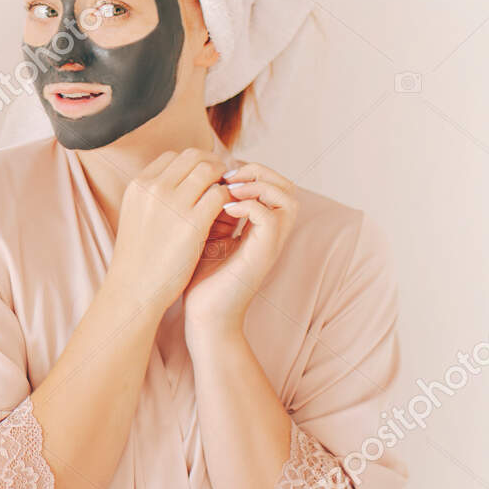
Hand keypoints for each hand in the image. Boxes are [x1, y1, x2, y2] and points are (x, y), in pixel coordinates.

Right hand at [103, 149, 231, 316]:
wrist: (135, 289)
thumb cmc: (138, 258)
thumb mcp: (136, 215)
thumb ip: (154, 195)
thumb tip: (179, 182)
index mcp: (139, 185)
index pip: (173, 156)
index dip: (193, 164)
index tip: (203, 179)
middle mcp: (154, 188)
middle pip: (193, 157)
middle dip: (212, 165)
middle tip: (222, 181)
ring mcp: (173, 203)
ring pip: (209, 170)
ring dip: (223, 180)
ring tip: (228, 196)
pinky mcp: (193, 222)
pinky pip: (220, 194)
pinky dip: (228, 198)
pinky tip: (229, 212)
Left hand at [184, 162, 298, 335]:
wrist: (204, 316)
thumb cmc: (201, 278)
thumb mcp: (206, 234)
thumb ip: (213, 209)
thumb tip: (206, 179)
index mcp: (259, 227)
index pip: (272, 184)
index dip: (250, 171)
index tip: (221, 174)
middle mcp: (271, 233)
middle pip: (287, 186)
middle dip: (259, 172)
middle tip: (229, 177)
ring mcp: (270, 244)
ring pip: (287, 198)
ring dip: (258, 186)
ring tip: (229, 190)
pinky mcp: (263, 254)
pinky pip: (270, 217)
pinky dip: (249, 206)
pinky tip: (223, 210)